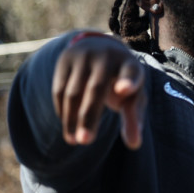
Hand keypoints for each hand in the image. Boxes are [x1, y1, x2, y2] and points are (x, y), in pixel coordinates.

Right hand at [52, 34, 146, 149]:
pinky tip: (68, 126)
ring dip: (71, 119)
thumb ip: (133, 118)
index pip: (131, 72)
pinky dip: (62, 110)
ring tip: (74, 141)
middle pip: (97, 88)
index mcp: (130, 65)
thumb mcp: (132, 96)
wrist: (100, 48)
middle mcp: (107, 57)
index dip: (128, 81)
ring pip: (73, 92)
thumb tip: (134, 145)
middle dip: (90, 116)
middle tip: (86, 142)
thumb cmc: (123, 81)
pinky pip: (59, 90)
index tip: (124, 91)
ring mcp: (84, 56)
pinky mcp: (65, 60)